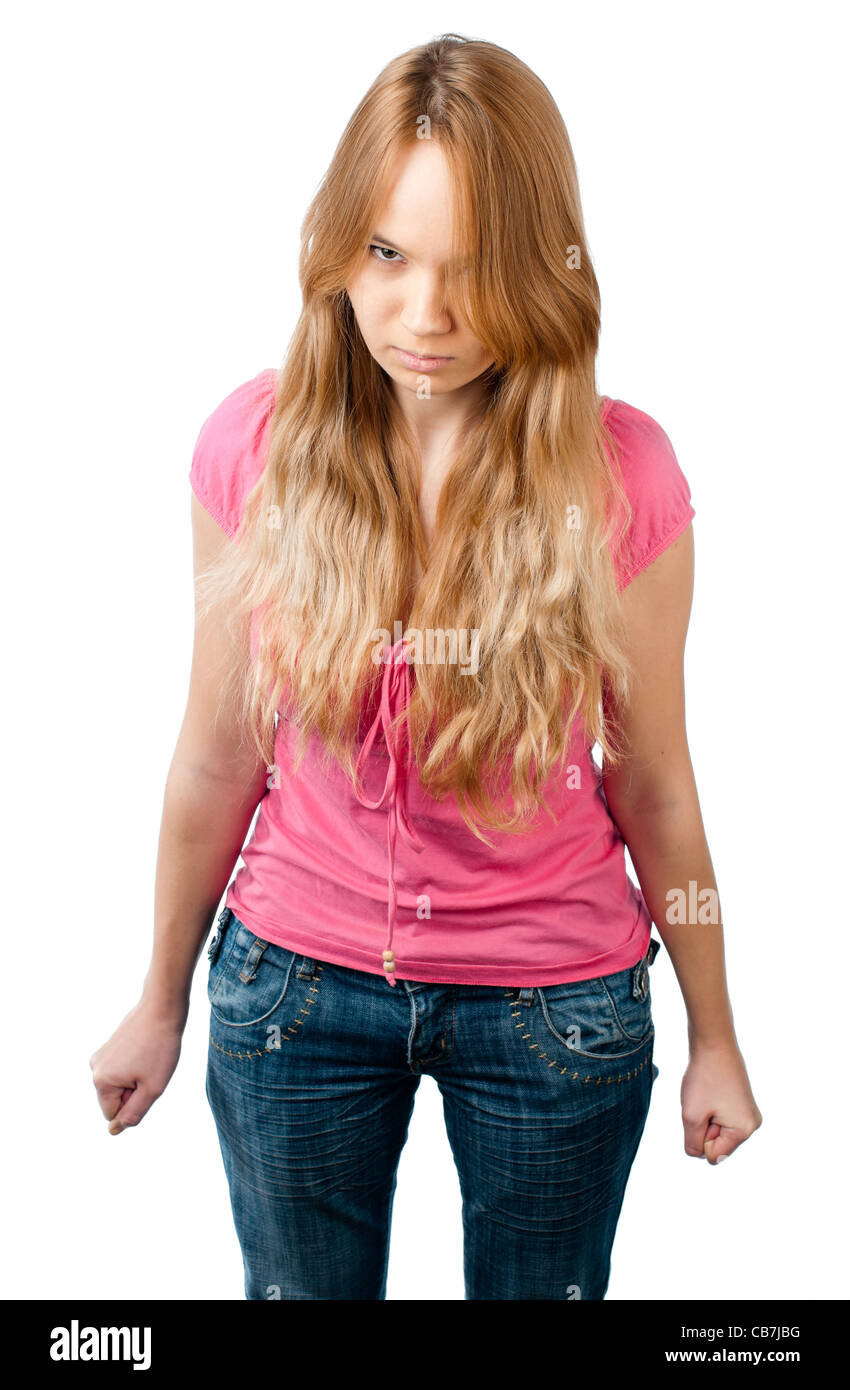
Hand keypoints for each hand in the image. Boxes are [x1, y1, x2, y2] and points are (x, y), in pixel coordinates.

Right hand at [89, 996, 184, 1135]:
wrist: (162, 1008)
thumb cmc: (160, 1049)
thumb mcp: (152, 1089)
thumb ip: (133, 1113)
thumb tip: (114, 1131)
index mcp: (101, 1081)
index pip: (113, 1114)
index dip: (134, 1104)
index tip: (147, 1082)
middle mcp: (95, 1068)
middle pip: (115, 1099)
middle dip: (134, 1091)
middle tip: (151, 1069)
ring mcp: (101, 1055)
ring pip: (119, 1084)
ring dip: (136, 1078)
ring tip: (149, 1057)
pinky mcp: (110, 1046)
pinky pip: (122, 1069)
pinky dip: (136, 1066)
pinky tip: (146, 1050)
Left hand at [681, 1038, 761, 1164]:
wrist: (714, 1043)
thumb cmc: (703, 1078)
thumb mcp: (691, 1117)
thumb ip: (694, 1144)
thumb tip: (705, 1157)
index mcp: (744, 1131)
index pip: (712, 1156)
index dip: (699, 1136)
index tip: (703, 1112)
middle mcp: (752, 1125)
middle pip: (716, 1143)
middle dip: (703, 1126)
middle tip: (704, 1101)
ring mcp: (748, 1113)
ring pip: (715, 1130)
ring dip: (705, 1116)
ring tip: (707, 1094)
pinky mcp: (742, 1103)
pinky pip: (718, 1117)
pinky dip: (709, 1107)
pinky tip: (711, 1089)